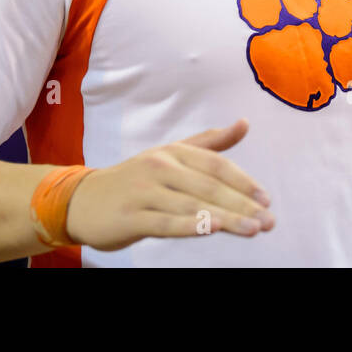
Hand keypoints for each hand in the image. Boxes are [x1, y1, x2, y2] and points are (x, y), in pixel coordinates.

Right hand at [64, 119, 272, 249]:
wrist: (83, 200)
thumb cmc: (136, 179)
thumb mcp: (172, 155)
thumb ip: (211, 142)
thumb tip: (246, 123)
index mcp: (174, 152)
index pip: (216, 165)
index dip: (244, 182)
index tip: (267, 200)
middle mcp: (161, 167)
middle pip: (210, 186)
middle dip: (243, 204)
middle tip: (269, 221)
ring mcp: (145, 192)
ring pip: (193, 205)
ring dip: (226, 217)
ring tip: (253, 229)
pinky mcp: (131, 217)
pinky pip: (166, 222)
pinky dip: (191, 225)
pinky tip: (213, 229)